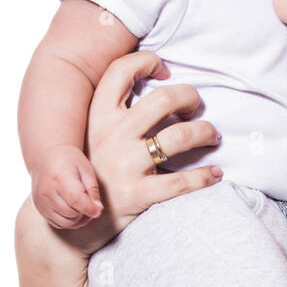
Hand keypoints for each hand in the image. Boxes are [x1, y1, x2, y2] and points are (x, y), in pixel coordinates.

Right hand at [31, 144, 103, 228]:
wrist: (46, 157)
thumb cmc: (70, 161)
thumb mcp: (86, 169)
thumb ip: (93, 190)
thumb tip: (98, 210)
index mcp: (59, 178)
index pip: (76, 200)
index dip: (90, 208)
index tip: (99, 210)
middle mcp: (47, 192)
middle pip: (71, 213)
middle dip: (85, 213)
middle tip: (92, 205)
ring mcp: (41, 202)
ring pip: (65, 223)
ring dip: (78, 220)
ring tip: (84, 208)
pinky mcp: (39, 209)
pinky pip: (57, 224)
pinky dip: (69, 222)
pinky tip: (74, 211)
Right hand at [57, 50, 221, 255]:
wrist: (71, 225)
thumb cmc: (90, 172)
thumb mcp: (91, 136)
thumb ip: (113, 113)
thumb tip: (152, 82)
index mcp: (96, 117)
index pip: (120, 72)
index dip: (146, 62)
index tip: (164, 70)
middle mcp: (110, 136)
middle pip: (163, 99)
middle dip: (189, 96)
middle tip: (196, 105)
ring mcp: (124, 166)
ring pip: (179, 136)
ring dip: (205, 131)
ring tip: (212, 136)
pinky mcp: (137, 195)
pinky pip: (181, 181)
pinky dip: (205, 176)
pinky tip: (215, 174)